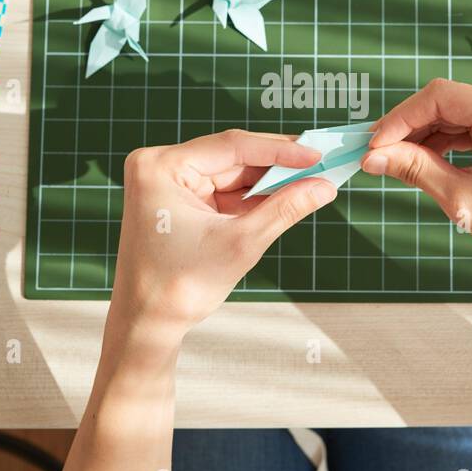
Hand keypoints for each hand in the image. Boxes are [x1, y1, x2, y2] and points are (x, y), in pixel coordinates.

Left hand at [111, 130, 335, 337]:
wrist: (147, 323)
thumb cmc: (179, 287)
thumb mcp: (241, 242)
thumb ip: (285, 208)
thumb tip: (324, 186)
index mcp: (160, 167)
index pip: (231, 147)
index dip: (280, 150)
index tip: (317, 153)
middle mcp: (158, 166)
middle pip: (231, 157)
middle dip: (276, 165)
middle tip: (320, 163)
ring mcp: (166, 182)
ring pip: (229, 173)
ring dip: (266, 181)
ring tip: (309, 179)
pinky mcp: (176, 199)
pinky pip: (220, 190)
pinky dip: (249, 196)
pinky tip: (282, 194)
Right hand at [362, 80, 471, 293]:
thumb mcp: (464, 199)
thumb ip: (416, 169)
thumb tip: (374, 156)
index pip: (439, 97)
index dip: (399, 119)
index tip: (372, 145)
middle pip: (448, 103)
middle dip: (410, 129)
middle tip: (375, 154)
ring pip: (460, 115)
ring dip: (426, 137)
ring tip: (394, 162)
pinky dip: (449, 143)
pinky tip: (424, 161)